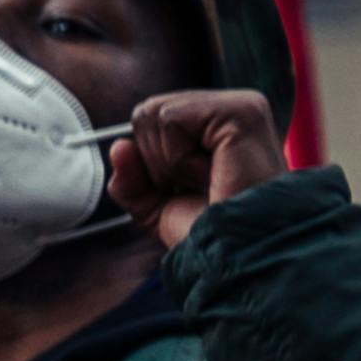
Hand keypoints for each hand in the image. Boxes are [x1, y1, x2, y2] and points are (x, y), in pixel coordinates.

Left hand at [105, 88, 287, 247]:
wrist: (236, 255)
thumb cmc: (210, 235)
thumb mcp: (157, 210)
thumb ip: (132, 180)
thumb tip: (118, 146)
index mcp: (217, 126)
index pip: (152, 118)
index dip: (149, 160)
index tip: (181, 188)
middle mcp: (231, 109)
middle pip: (148, 111)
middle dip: (155, 161)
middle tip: (196, 185)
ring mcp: (240, 106)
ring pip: (156, 113)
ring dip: (168, 163)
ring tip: (207, 180)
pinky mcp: (241, 111)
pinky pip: (171, 119)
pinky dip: (177, 157)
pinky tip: (210, 173)